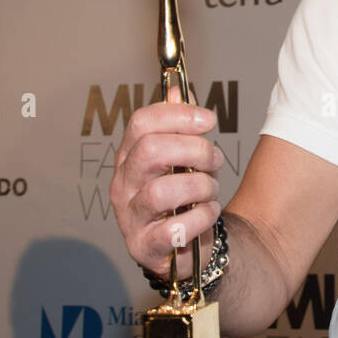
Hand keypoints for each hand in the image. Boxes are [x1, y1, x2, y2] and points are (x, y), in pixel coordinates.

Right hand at [110, 87, 222, 281]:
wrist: (188, 246)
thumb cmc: (185, 196)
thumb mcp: (184, 158)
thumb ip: (179, 126)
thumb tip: (176, 90)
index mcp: (130, 157)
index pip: (141, 123)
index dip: (178, 116)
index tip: (208, 120)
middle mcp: (123, 185)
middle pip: (151, 150)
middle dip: (195, 150)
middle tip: (214, 160)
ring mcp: (130, 217)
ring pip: (163, 190)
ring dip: (201, 187)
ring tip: (210, 191)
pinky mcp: (145, 247)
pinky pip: (174, 228)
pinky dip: (201, 218)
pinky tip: (208, 214)